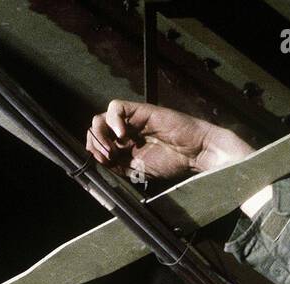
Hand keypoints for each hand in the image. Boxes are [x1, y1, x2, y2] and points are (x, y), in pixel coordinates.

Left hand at [86, 100, 252, 181]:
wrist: (195, 153)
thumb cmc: (172, 163)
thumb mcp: (137, 171)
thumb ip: (116, 165)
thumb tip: (95, 159)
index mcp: (123, 146)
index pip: (97, 142)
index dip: (94, 151)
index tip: (102, 163)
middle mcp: (124, 130)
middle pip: (96, 128)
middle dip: (95, 143)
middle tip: (106, 156)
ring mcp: (132, 119)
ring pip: (102, 117)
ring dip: (101, 133)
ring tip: (114, 148)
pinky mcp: (141, 110)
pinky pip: (116, 107)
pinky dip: (113, 120)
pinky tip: (122, 135)